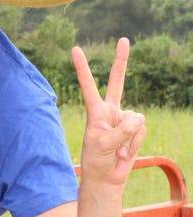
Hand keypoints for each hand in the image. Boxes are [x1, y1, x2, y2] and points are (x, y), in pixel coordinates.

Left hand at [72, 38, 146, 188]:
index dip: (82, 68)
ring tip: (116, 148)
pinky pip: (141, 130)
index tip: (75, 49)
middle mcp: (110, 110)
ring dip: (128, 137)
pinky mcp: (135, 129)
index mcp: (95, 111)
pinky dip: (135, 143)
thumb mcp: (102, 145)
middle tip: (124, 39)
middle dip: (121, 60)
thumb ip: (120, 131)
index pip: (88, 85)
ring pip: (135, 119)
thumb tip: (137, 119)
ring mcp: (124, 119)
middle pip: (117, 82)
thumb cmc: (96, 160)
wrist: (107, 177)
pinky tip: (125, 150)